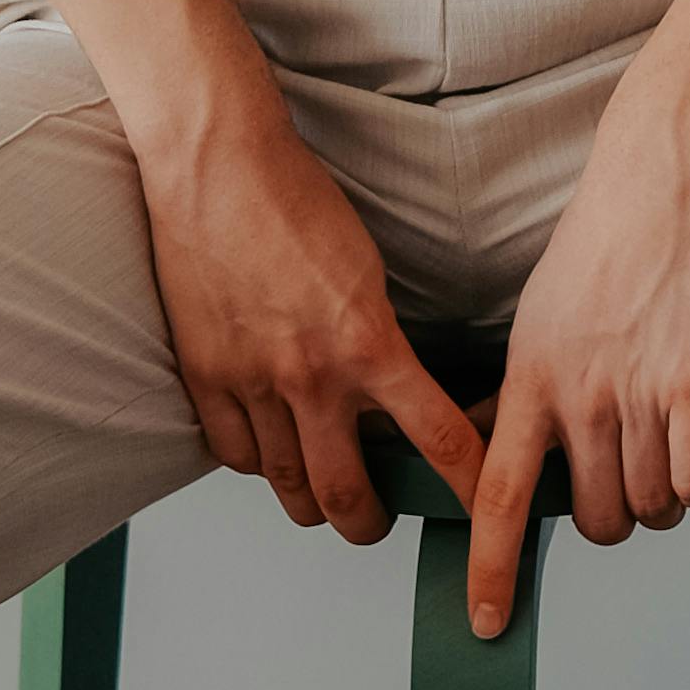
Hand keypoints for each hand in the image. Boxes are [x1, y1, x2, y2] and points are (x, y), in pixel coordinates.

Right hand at [136, 97, 488, 542]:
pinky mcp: (205, 376)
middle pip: (349, 496)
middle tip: (379, 519)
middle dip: (371, 523)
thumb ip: (377, 340)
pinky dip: (256, 464)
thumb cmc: (294, 201)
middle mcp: (312, 375)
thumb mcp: (367, 270)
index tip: (484, 513)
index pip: (438, 439)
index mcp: (369, 343)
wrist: (217, 166)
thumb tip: (388, 393)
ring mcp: (253, 381)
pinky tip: (268, 452)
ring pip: (288, 486)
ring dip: (311, 504)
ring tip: (322, 500)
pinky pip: (235, 455)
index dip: (468, 487)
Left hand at [456, 83, 689, 636]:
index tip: (486, 623)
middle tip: (628, 470)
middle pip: (593, 520)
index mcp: (529, 380)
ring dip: (663, 496)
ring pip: (651, 508)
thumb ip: (520, 392)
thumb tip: (494, 449)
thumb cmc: (604, 244)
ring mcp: (640, 396)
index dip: (490, 570)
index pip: (495, 497)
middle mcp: (579, 397)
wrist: (666, 181)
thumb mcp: (537, 319)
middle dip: (613, 514)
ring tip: (669, 439)